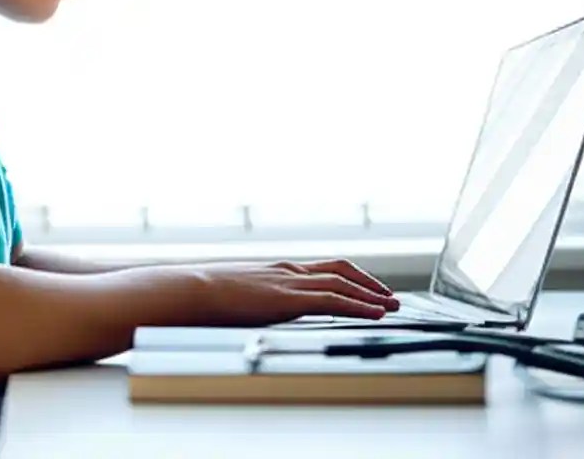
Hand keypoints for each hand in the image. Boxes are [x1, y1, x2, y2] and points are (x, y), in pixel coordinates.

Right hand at [191, 258, 399, 326]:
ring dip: (372, 295)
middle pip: (341, 271)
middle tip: (390, 296)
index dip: (351, 277)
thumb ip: (253, 298)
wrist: (191, 290)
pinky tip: (375, 314)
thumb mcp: (235, 292)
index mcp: (278, 269)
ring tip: (392, 306)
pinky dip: (359, 306)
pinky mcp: (289, 299)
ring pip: (343, 284)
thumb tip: (253, 310)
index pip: (324, 268)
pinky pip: (334, 301)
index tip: (368, 287)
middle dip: (369, 284)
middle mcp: (289, 271)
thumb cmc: (204, 294)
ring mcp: (290, 282)